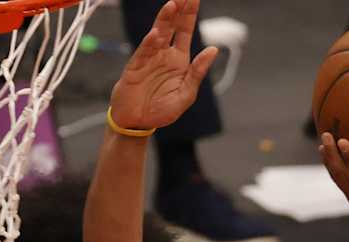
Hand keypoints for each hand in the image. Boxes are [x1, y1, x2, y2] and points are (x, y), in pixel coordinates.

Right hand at [109, 0, 219, 131]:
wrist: (138, 123)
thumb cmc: (161, 111)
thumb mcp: (185, 95)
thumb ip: (197, 72)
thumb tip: (213, 50)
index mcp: (179, 60)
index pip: (186, 31)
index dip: (190, 14)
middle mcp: (164, 54)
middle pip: (172, 26)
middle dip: (179, 9)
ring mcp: (149, 58)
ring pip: (158, 34)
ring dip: (164, 20)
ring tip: (173, 5)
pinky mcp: (135, 66)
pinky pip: (143, 52)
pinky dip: (149, 43)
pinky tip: (156, 33)